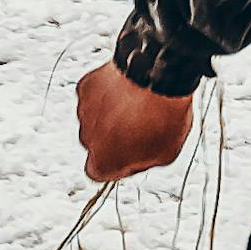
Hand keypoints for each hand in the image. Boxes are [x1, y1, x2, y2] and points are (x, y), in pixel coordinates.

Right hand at [77, 60, 196, 186]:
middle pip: (96, 143)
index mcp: (104, 162)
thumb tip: (139, 158)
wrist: (157, 78)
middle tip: (137, 126)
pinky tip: (127, 89)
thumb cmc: (161, 117)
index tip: (130, 155)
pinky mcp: (86, 86)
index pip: (99, 172)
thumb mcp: (165, 153)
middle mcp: (88, 139)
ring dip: (109, 113)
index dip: (116, 163)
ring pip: (94, 117)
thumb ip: (142, 162)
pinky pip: (94, 94)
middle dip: (112, 136)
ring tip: (136, 104)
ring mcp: (85, 111)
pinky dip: (106, 92)